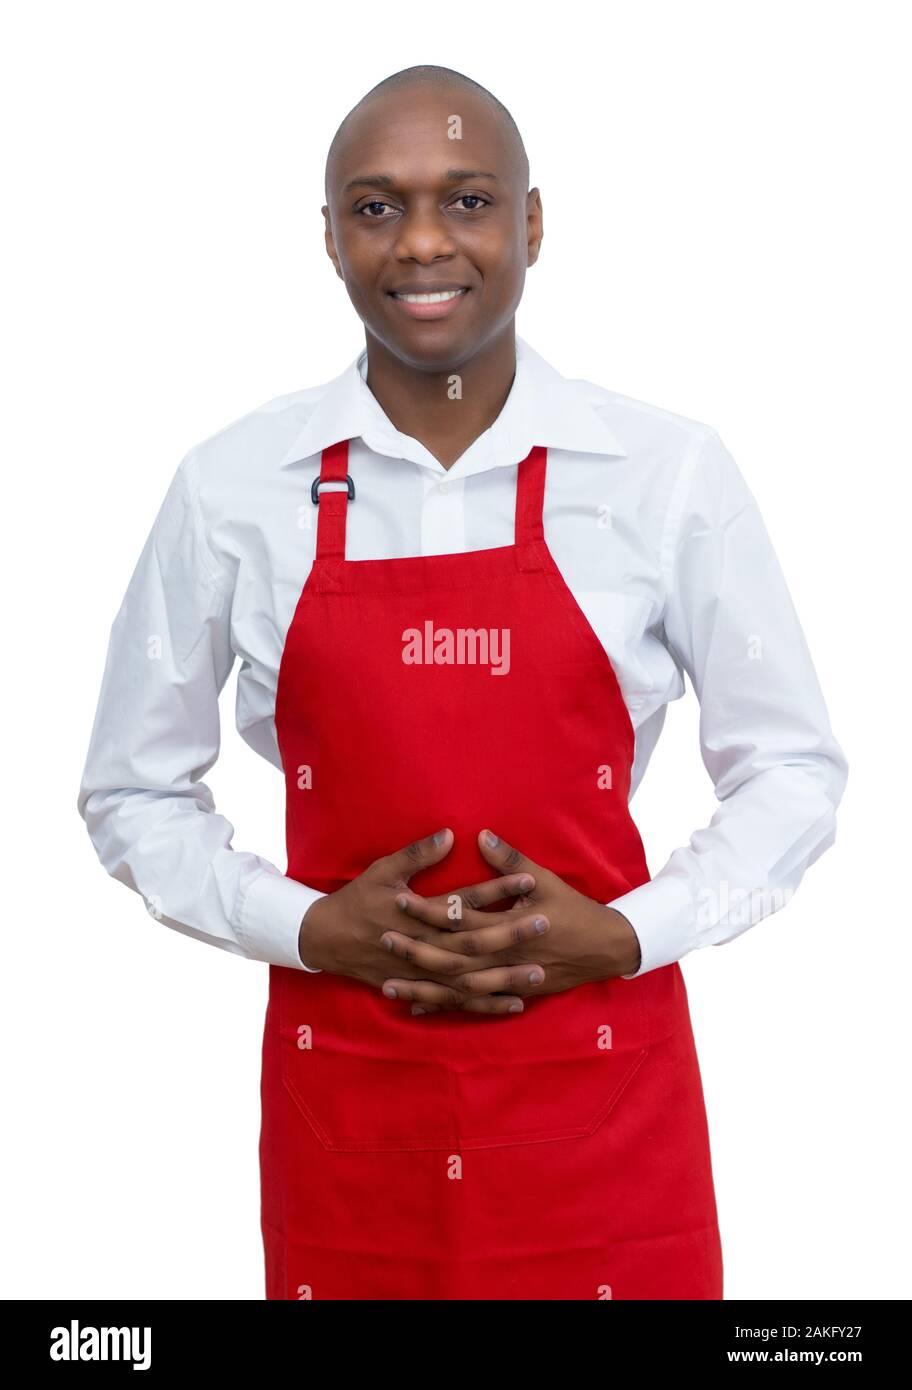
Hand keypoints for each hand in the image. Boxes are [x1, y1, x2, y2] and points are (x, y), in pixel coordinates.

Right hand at [297, 827, 548, 1012]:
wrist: (326, 939)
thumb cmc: (357, 900)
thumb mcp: (383, 871)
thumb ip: (417, 855)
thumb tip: (449, 835)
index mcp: (419, 914)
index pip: (466, 901)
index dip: (497, 891)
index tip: (528, 882)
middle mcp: (424, 946)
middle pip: (474, 943)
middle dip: (511, 933)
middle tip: (545, 923)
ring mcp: (423, 972)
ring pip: (470, 978)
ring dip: (505, 975)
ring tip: (539, 971)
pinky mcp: (422, 988)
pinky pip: (458, 1001)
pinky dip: (485, 1004)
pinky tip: (514, 1003)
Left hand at [381, 828, 641, 1013]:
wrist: (603, 947)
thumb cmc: (573, 910)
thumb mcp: (543, 880)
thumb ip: (510, 861)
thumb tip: (481, 836)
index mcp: (506, 927)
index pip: (458, 919)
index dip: (427, 910)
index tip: (398, 899)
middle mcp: (501, 958)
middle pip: (450, 957)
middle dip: (415, 950)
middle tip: (383, 940)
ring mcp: (504, 979)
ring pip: (456, 988)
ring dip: (423, 987)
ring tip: (387, 985)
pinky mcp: (509, 993)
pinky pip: (471, 1004)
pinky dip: (445, 1006)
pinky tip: (418, 1009)